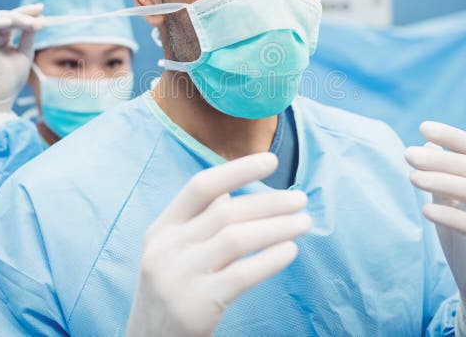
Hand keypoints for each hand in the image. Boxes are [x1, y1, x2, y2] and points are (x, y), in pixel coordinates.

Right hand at [0, 3, 42, 112]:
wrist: (2, 95)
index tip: (41, 9)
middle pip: (7, 16)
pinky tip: (9, 23)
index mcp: (3, 36)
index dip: (27, 12)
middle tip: (39, 17)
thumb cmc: (13, 77)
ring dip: (15, 18)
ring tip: (30, 23)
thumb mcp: (25, 52)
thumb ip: (29, 35)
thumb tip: (38, 18)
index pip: (15, 19)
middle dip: (24, 14)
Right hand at [126, 153, 310, 336]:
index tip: (271, 160)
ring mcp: (178, 276)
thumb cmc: (172, 292)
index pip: (201, 186)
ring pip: (236, 238)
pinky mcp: (195, 306)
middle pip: (226, 211)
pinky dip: (269, 259)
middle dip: (269, 202)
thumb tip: (232, 187)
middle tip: (300, 200)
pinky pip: (241, 275)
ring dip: (276, 227)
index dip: (237, 169)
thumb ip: (199, 221)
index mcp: (162, 229)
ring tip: (303, 224)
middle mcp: (166, 248)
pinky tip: (290, 251)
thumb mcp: (173, 252)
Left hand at [405, 121, 465, 334]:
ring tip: (412, 179)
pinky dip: (453, 216)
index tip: (422, 127)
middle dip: (439, 159)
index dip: (450, 136)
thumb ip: (441, 181)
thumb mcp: (449, 209)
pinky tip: (427, 212)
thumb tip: (427, 146)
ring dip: (444, 181)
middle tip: (407, 155)